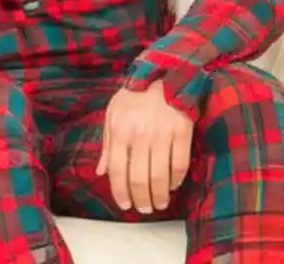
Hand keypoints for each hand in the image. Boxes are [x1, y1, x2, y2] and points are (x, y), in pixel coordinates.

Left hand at [95, 81, 193, 213]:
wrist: (164, 74)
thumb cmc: (133, 97)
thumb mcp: (112, 115)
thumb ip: (107, 145)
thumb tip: (101, 172)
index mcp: (120, 131)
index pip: (118, 170)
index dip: (120, 192)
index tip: (124, 204)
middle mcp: (140, 135)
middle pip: (139, 177)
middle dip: (141, 198)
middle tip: (143, 209)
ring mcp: (163, 134)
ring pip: (161, 175)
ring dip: (159, 195)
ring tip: (159, 204)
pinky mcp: (182, 132)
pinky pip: (180, 164)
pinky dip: (176, 180)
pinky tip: (173, 186)